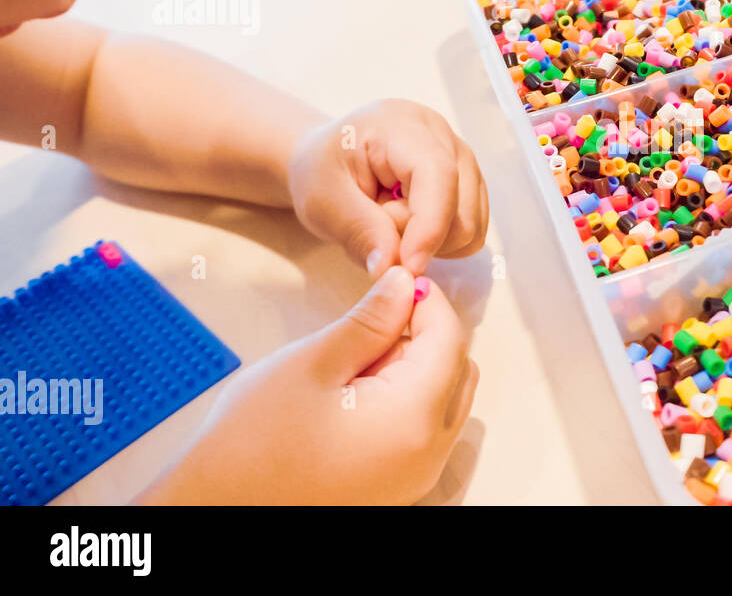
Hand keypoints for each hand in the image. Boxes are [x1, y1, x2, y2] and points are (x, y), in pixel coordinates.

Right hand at [137, 268, 477, 504]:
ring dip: (414, 370)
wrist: (215, 510)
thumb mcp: (311, 363)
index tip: (397, 281)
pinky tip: (353, 398)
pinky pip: (424, 430)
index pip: (450, 340)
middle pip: (456, 369)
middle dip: (423, 337)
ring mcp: (415, 476)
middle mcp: (427, 455)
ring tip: (351, 368)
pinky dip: (405, 402)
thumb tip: (404, 284)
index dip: (427, 301)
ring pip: (444, 399)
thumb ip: (370, 321)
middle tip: (366, 329)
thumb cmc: (250, 445)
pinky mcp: (398, 487)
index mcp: (412, 420)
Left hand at [288, 99, 487, 276]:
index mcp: (403, 125)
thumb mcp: (323, 201)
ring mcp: (460, 158)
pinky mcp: (468, 181)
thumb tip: (392, 268)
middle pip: (462, 207)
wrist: (329, 162)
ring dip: (432, 243)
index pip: (438, 174)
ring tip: (391, 224)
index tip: (408, 266)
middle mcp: (443, 136)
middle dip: (420, 237)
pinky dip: (442, 243)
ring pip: (471, 224)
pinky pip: (472, 230)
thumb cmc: (321, 172)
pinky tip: (411, 228)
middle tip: (376, 228)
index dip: (430, 225)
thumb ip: (358, 231)